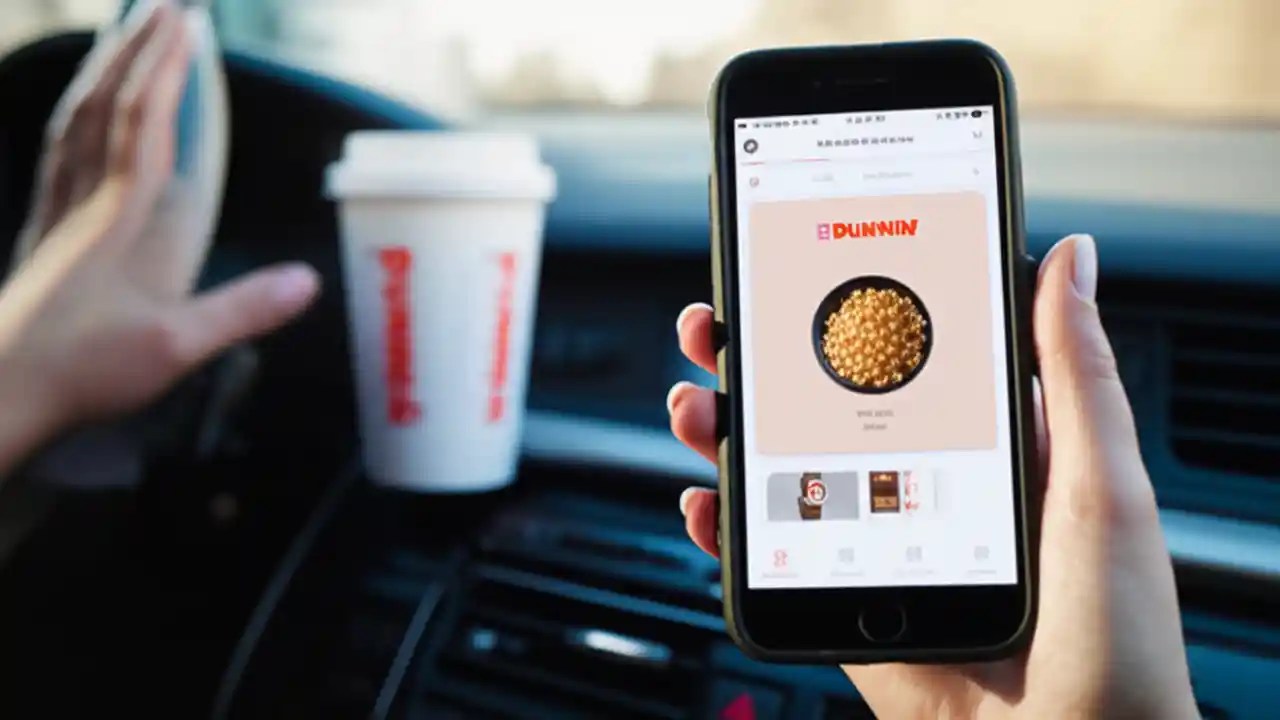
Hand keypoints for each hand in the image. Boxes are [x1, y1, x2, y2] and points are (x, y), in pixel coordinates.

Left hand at [0, 3, 318, 472]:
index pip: (145, 124)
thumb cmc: (83, 370)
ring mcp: (56, 215)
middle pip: (105, 105)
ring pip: (74, 122)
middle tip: (158, 5)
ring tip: (121, 36)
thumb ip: (243, 309)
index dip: (167, 69)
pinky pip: (58, 152)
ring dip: (102, 71)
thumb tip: (308, 280)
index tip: (188, 23)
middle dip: (134, 49)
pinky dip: (75, 115)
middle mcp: (84, 202)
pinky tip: (79, 115)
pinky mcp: (42, 235)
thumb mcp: (177, 347)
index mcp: (120, 219)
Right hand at [667, 235, 1197, 717]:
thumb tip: (1070, 257)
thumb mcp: (1101, 482)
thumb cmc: (1115, 631)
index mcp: (984, 442)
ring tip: (694, 406)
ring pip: (780, 471)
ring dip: (724, 432)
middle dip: (755, 362)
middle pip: (819, 406)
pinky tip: (705, 503)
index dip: (838, 311)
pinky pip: (768, 554)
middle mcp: (920, 482)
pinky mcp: (843, 595)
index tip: (793, 271)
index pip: (898, 357)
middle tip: (714, 329)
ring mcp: (874, 539)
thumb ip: (1074, 370)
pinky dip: (725, 527)